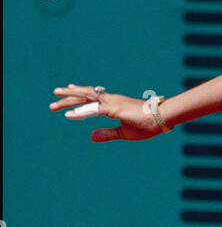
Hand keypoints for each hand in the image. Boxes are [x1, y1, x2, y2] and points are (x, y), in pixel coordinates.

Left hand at [50, 85, 165, 142]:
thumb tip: (90, 137)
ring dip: (69, 100)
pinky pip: (93, 111)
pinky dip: (80, 112)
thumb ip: (107, 134)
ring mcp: (112, 103)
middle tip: (54, 96)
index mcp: (114, 104)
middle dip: (69, 96)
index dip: (79, 95)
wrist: (163, 118)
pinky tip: (68, 115)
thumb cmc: (147, 125)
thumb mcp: (123, 133)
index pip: (93, 98)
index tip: (69, 90)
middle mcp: (111, 100)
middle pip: (86, 96)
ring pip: (86, 99)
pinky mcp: (114, 109)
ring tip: (54, 101)